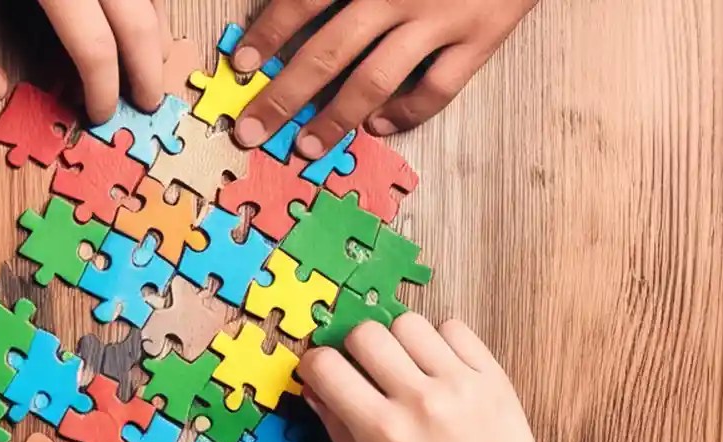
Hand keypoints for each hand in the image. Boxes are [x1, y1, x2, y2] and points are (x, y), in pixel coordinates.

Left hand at [34, 0, 171, 122]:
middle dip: (148, 74)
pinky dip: (152, 7)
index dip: (103, 90)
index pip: (96, 49)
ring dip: (157, 39)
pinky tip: (141, 18)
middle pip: (139, 29)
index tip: (100, 114)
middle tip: (146, 103)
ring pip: (153, 2)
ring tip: (151, 65)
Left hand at [230, 0, 537, 153]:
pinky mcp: (481, 38)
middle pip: (327, 52)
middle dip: (284, 96)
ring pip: (375, 80)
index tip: (241, 67)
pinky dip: (406, 113)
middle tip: (252, 130)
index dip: (269, 35)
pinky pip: (437, 89)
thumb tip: (298, 9)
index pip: (303, 0)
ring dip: (335, 118)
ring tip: (306, 147)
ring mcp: (441, 18)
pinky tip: (379, 126)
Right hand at [299, 313, 552, 441]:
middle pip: (365, 333)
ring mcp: (459, 384)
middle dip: (353, 347)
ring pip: (408, 323)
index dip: (313, 365)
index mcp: (384, 432)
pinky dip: (439, 340)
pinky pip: (453, 328)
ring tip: (406, 367)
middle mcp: (420, 401)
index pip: (326, 367)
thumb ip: (340, 434)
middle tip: (364, 369)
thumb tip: (314, 390)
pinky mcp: (491, 375)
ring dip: (397, 340)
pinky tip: (439, 366)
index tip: (321, 372)